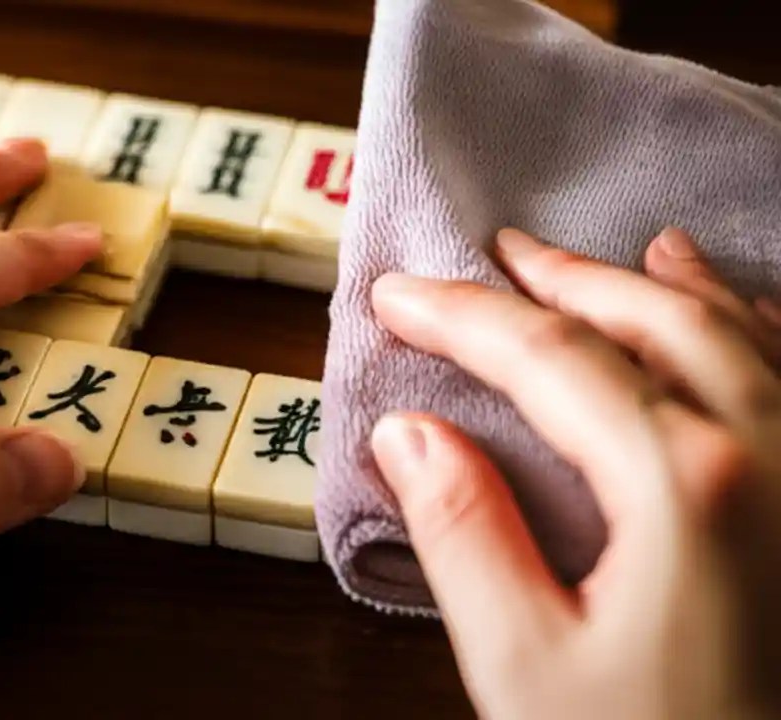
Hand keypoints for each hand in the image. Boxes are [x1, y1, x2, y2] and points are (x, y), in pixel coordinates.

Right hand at [368, 227, 780, 719]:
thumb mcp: (531, 673)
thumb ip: (466, 538)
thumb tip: (410, 436)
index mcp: (683, 483)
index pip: (549, 359)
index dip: (461, 316)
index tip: (397, 295)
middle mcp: (773, 452)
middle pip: (652, 322)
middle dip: (563, 280)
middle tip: (497, 254)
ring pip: (749, 335)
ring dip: (672, 288)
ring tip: (629, 253)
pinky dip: (764, 332)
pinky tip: (747, 326)